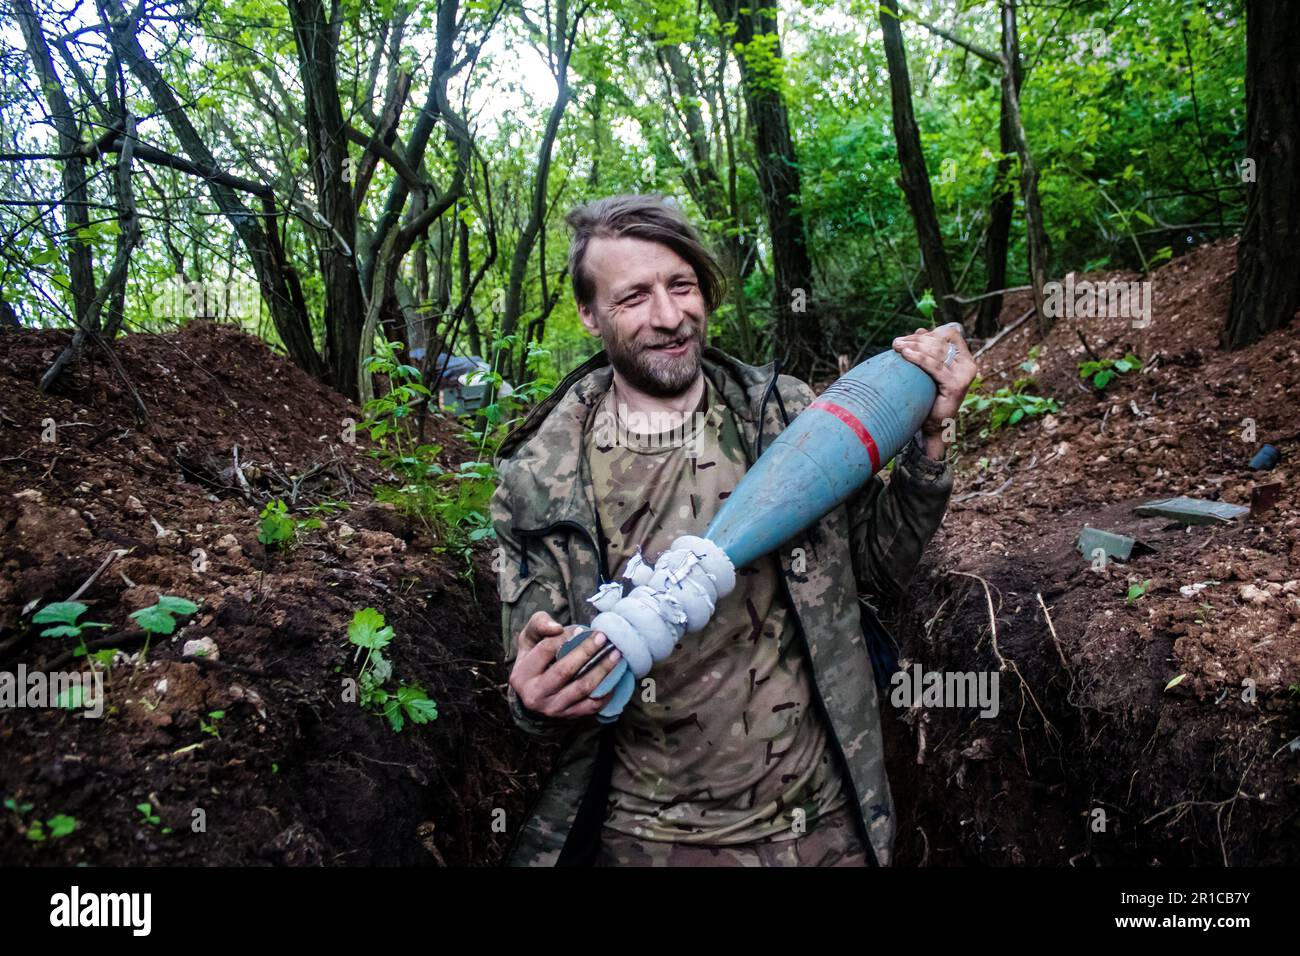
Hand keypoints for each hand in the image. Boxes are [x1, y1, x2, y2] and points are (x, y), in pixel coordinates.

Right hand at [509, 611, 622, 718]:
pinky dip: (607, 690)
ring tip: (615, 654)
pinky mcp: (570, 716)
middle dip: (586, 652)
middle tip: (603, 638)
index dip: (565, 637)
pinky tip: (615, 676)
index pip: (545, 650)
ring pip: (582, 688)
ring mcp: (553, 709)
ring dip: (602, 670)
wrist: (535, 693)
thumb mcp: (529, 638)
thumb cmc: (534, 658)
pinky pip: (593, 705)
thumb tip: (557, 628)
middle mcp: (535, 695)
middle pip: (564, 671)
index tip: (581, 628)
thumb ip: (539, 624)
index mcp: (522, 675)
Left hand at [892, 323, 977, 458]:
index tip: (907, 338)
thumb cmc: (929, 396)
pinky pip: (935, 367)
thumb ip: (928, 350)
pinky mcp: (957, 385)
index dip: (929, 333)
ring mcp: (965, 375)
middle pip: (941, 342)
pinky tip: (906, 355)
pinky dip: (919, 358)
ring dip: (914, 346)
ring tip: (897, 346)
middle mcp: (969, 364)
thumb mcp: (929, 369)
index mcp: (965, 358)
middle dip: (916, 340)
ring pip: (937, 352)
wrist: (933, 425)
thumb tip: (921, 330)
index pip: (949, 334)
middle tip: (896, 342)